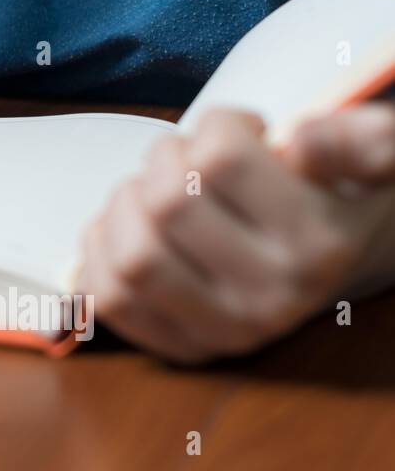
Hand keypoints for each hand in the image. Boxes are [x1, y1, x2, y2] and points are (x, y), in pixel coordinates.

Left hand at [75, 106, 394, 363]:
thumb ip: (357, 138)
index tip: (244, 130)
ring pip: (133, 254)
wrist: (337, 259)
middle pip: (167, 203)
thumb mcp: (370, 155)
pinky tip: (129, 228)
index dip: (219, 124)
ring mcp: (225, 330)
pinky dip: (102, 253)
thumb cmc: (334, 192)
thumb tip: (301, 140)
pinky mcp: (182, 346)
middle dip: (165, 160)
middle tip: (190, 159)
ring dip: (126, 205)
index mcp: (319, 242)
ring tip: (155, 192)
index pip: (221, 160)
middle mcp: (274, 296)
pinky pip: (109, 297)